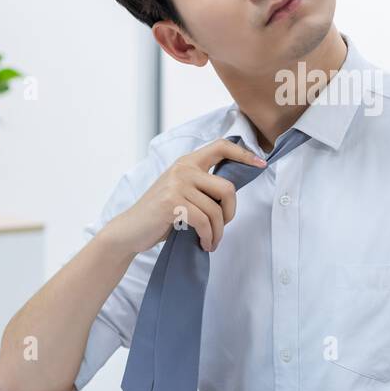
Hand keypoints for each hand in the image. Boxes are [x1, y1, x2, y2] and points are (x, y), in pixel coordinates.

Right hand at [104, 139, 264, 254]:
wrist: (129, 230)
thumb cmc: (158, 215)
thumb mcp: (180, 191)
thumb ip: (201, 185)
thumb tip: (232, 191)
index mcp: (187, 161)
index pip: (222, 146)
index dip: (244, 154)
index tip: (260, 165)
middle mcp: (182, 168)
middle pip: (227, 188)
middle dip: (231, 213)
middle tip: (223, 227)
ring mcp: (176, 184)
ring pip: (216, 210)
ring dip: (217, 232)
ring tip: (211, 241)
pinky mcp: (171, 203)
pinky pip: (203, 222)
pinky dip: (208, 237)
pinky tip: (204, 244)